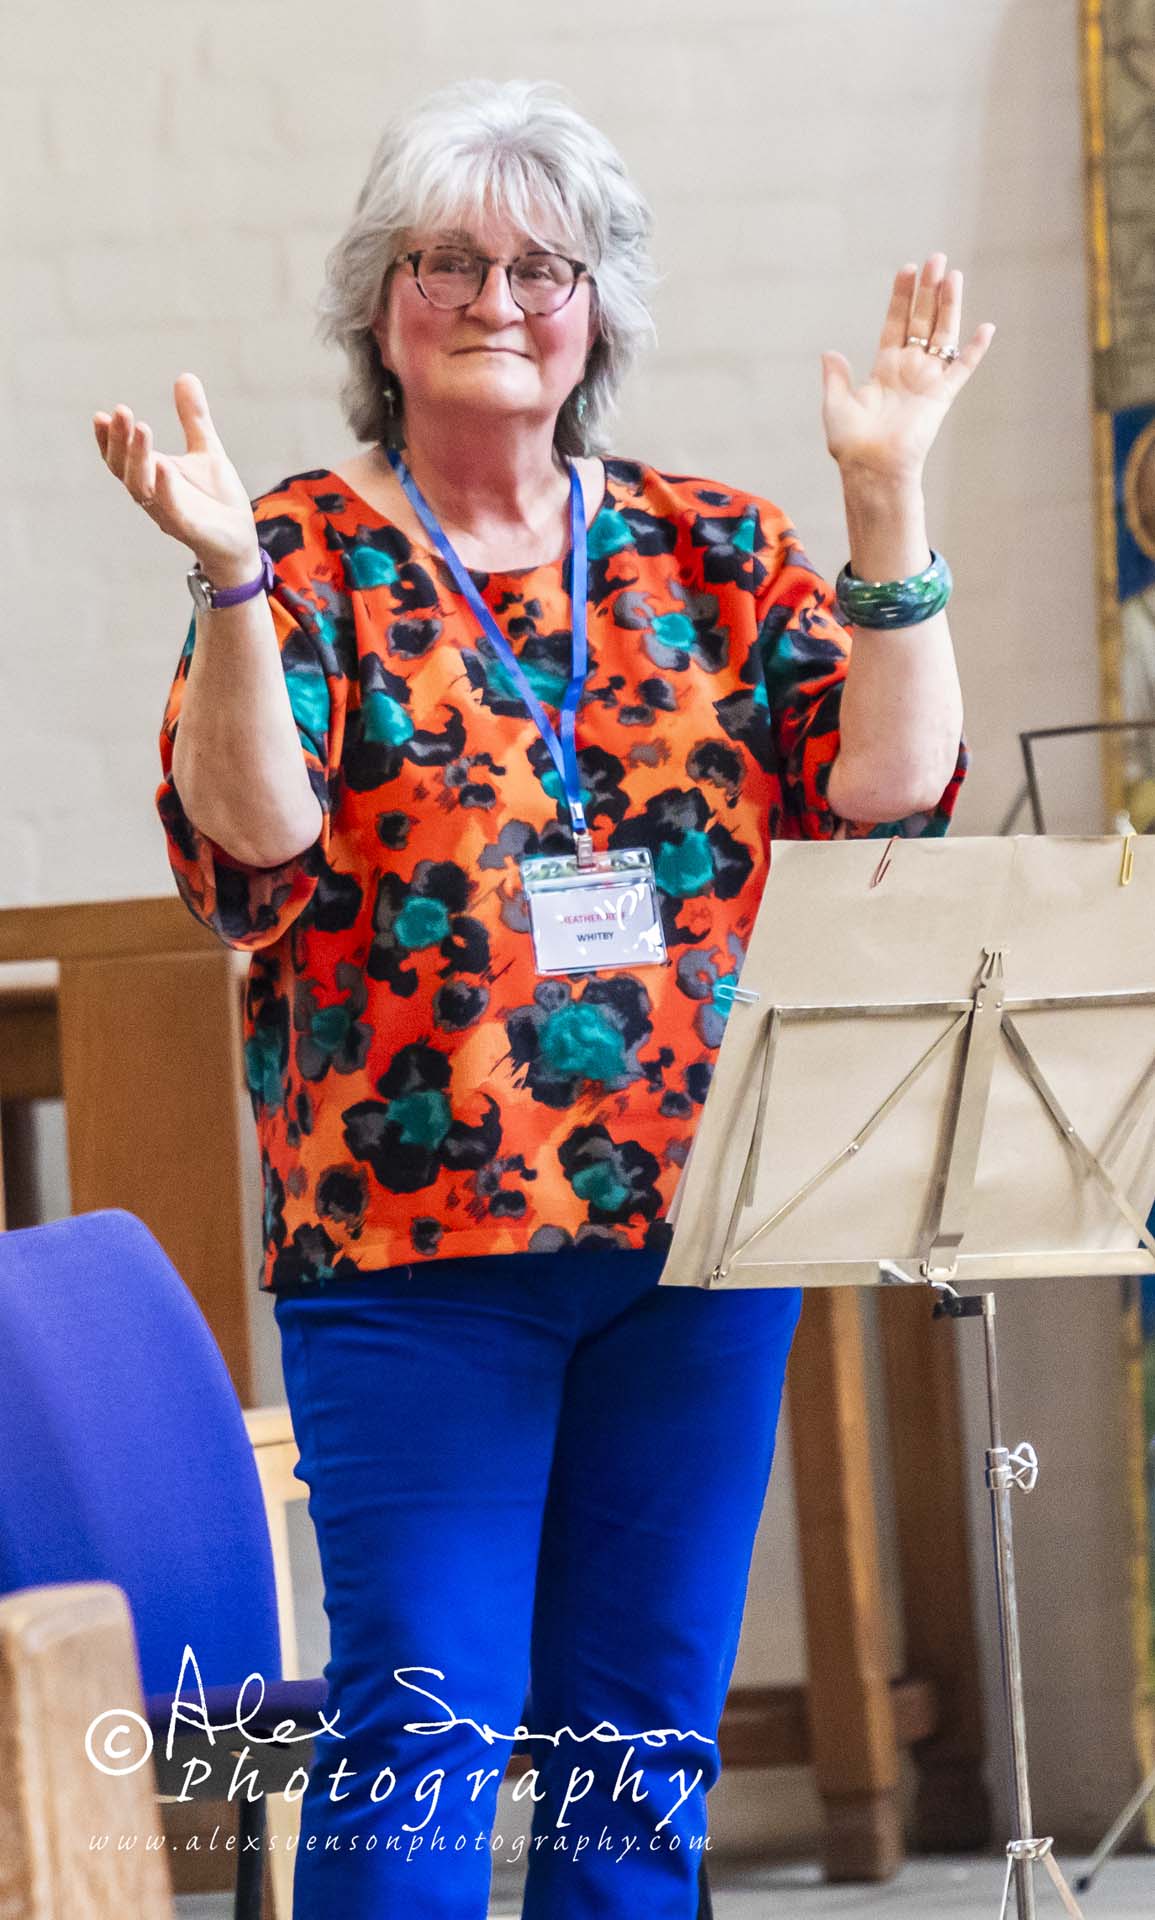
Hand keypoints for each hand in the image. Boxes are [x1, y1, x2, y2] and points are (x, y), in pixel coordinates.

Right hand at [93, 372, 259, 570]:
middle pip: (123, 468)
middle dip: (119, 440)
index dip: (108, 438)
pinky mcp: (188, 528)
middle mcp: (152, 494)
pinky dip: (164, 487)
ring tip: (142, 428)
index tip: (102, 415)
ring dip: (138, 457)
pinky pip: (170, 508)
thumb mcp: (206, 450)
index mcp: (151, 476)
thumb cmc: (217, 499)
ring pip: (140, 486)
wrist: (240, 541)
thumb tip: (185, 376)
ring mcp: (167, 512)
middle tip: (121, 412)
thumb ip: (194, 418)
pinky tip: (164, 465)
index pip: (119, 457)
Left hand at [820, 255, 994, 487]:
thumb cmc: (851, 443)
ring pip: (943, 334)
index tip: (908, 269)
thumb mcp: (836, 404)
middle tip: (936, 259)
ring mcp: (927, 380)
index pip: (896, 322)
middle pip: (923, 320)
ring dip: (950, 306)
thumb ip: (836, 377)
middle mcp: (908, 369)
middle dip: (928, 290)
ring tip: (954, 275)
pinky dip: (976, 350)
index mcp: (884, 367)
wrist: (872, 468)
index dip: (902, 296)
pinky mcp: (942, 396)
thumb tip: (829, 353)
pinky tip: (986, 328)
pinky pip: (963, 369)